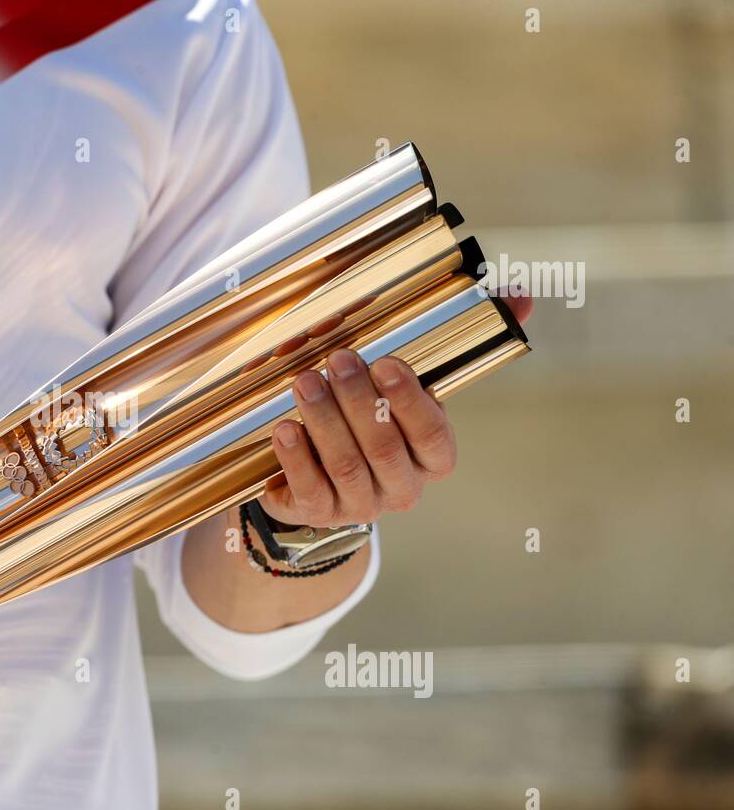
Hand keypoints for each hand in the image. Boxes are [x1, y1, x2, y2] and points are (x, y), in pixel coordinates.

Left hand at [262, 292, 532, 526]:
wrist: (323, 477)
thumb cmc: (376, 418)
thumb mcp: (412, 385)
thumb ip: (466, 343)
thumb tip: (523, 297)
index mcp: (433, 459)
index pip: (432, 436)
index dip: (410, 401)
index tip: (387, 362)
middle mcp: (402, 487)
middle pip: (385, 448)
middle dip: (359, 401)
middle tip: (337, 360)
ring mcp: (361, 505)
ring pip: (346, 465)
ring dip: (326, 420)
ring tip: (305, 382)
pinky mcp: (319, 513)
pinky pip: (310, 489)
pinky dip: (297, 458)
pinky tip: (287, 427)